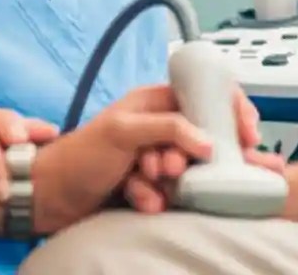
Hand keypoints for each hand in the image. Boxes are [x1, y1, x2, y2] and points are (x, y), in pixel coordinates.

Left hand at [28, 84, 218, 233]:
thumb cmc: (79, 156)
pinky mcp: (149, 186)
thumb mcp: (122, 131)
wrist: (50, 196)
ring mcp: (154, 157)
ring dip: (171, 183)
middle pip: (203, 138)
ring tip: (144, 182)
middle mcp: (157, 126)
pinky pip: (171, 194)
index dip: (231, 111)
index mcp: (153, 101)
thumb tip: (208, 142)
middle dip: (192, 158)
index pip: (206, 96)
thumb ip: (167, 128)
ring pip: (188, 171)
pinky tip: (139, 201)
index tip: (247, 135)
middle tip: (170, 168)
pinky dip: (156, 199)